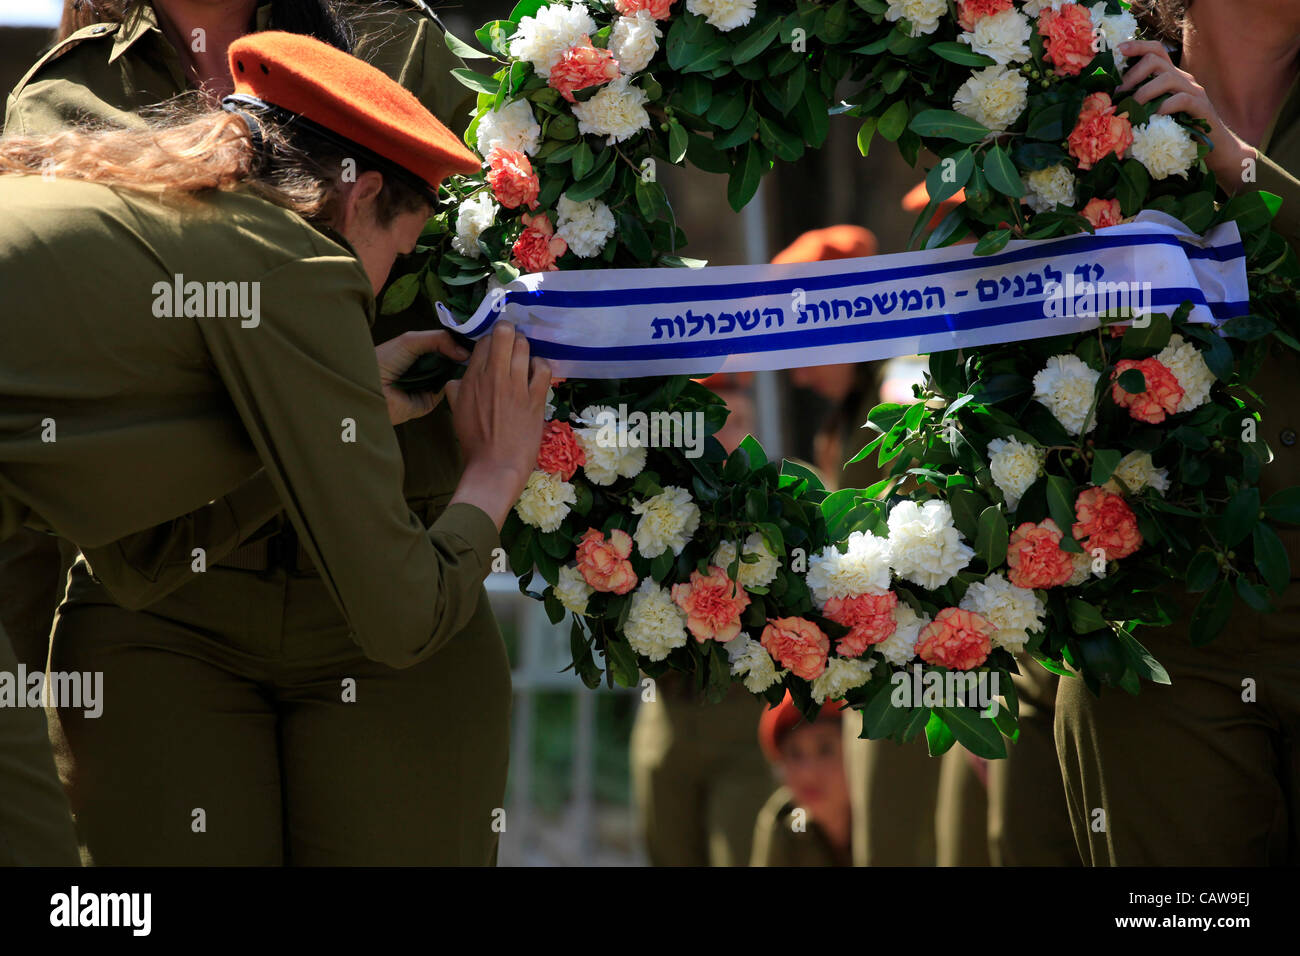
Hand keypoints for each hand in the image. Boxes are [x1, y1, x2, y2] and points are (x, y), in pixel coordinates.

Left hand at [374, 330, 469, 425]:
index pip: (445, 345)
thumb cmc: (385, 360)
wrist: (371, 388)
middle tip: (479, 351)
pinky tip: (464, 376)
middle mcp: (426, 368)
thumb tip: (465, 352)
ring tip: (474, 362)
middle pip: (452, 360)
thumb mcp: (411, 341)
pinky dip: (454, 384)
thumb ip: (439, 339)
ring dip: (461, 369)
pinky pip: (447, 391)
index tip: (475, 339)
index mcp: (419, 352)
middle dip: (462, 355)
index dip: (458, 342)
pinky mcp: (430, 402)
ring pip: (452, 376)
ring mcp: (429, 385)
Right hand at [445, 323, 551, 528]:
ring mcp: (516, 386)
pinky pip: (542, 368)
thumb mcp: (456, 412)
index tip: (496, 348)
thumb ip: (457, 390)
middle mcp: (493, 376)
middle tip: (512, 343)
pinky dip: (540, 365)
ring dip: (524, 347)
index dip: (491, 341)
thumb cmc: (474, 442)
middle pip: (504, 333)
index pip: (483, 342)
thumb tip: (458, 379)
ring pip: (523, 346)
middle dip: (509, 333)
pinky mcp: (535, 398)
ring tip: (524, 357)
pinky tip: (536, 372)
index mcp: (472, 378)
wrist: (495, 465)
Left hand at [1116, 40, 1255, 192]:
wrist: (1213, 149)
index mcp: (1170, 78)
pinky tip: (1154, 117)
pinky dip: (1165, 106)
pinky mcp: (1202, 107)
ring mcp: (1194, 91)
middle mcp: (1183, 79)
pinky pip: (1182, 99)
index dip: (1138, 47)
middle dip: (1133, 74)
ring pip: (1168, 78)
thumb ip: (1140, 106)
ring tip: (1133, 107)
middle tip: (1120, 93)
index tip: (1119, 50)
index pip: (1156, 51)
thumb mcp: (1155, 116)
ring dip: (1144, 92)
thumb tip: (1111, 106)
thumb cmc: (1178, 134)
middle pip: (1157, 59)